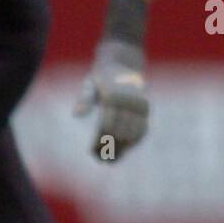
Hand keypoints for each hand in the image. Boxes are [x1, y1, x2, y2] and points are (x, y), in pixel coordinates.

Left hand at [74, 40, 148, 161]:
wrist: (124, 62)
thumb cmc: (101, 77)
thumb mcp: (90, 84)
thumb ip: (84, 99)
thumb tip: (76, 115)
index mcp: (114, 95)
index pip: (106, 126)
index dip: (99, 142)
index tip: (92, 152)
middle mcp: (129, 101)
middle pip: (120, 133)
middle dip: (110, 149)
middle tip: (100, 159)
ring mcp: (140, 105)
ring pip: (133, 134)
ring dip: (123, 149)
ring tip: (111, 160)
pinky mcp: (147, 108)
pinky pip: (143, 129)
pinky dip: (134, 142)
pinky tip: (124, 150)